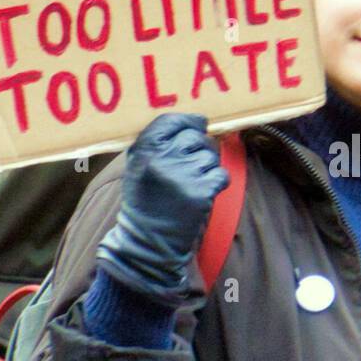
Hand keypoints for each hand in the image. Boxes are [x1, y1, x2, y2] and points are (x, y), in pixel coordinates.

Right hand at [96, 113, 229, 303]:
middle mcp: (163, 160)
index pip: (172, 121)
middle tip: (190, 166)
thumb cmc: (146, 200)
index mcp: (145, 150)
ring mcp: (183, 176)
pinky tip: (203, 193)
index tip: (197, 124)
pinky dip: (217, 182)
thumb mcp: (139, 165)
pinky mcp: (201, 193)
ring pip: (211, 156)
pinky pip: (221, 175)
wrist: (148, 241)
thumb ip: (158, 140)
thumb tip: (198, 120)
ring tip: (191, 184)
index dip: (188, 121)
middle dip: (200, 148)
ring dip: (207, 168)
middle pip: (196, 137)